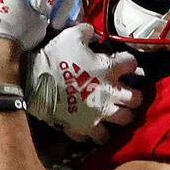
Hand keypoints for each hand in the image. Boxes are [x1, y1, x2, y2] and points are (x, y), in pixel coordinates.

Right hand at [25, 24, 142, 143]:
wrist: (33, 82)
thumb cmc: (54, 57)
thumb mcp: (70, 36)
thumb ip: (87, 32)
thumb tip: (92, 32)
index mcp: (109, 68)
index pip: (132, 64)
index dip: (129, 63)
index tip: (124, 64)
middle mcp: (110, 92)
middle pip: (136, 98)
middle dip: (135, 96)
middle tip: (127, 94)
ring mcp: (100, 112)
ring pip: (125, 119)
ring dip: (123, 116)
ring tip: (117, 114)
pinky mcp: (86, 127)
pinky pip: (100, 137)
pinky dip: (100, 134)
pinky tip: (96, 129)